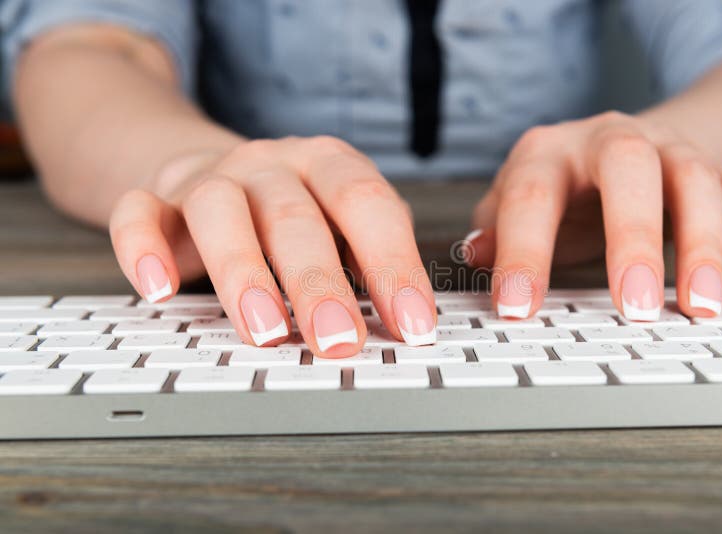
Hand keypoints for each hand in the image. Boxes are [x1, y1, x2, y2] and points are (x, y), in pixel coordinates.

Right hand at [109, 136, 436, 356]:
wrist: (210, 166)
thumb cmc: (294, 210)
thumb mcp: (342, 222)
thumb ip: (369, 261)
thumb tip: (407, 328)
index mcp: (327, 164)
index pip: (367, 205)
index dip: (393, 264)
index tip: (413, 326)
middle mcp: (270, 164)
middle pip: (295, 216)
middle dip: (320, 283)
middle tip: (340, 341)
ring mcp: (210, 179)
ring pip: (219, 212)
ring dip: (243, 272)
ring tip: (266, 332)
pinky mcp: (157, 199)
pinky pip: (138, 213)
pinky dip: (143, 248)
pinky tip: (158, 291)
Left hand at [465, 111, 721, 318]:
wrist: (627, 146)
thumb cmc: (563, 190)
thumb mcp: (518, 203)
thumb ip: (497, 229)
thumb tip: (476, 256)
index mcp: (549, 152)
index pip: (530, 196)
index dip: (522, 253)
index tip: (516, 310)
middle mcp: (610, 140)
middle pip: (627, 166)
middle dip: (632, 236)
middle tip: (636, 308)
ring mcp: (668, 150)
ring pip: (696, 180)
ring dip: (702, 246)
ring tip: (701, 307)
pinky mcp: (715, 168)